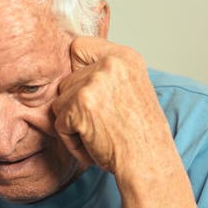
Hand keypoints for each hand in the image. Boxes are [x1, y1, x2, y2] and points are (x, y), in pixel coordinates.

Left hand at [52, 38, 171, 178]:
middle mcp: (109, 64)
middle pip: (66, 81)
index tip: (90, 93)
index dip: (76, 71)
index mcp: (125, 57)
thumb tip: (74, 71)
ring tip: (99, 134)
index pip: (78, 47)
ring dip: (73, 124)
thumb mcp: (132, 90)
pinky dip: (72, 141)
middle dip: (76, 106)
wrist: (148, 160)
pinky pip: (59, 124)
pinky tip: (94, 145)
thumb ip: (107, 76)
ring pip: (60, 103)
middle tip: (101, 124)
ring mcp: (92, 83)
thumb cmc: (141, 135)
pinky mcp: (79, 105)